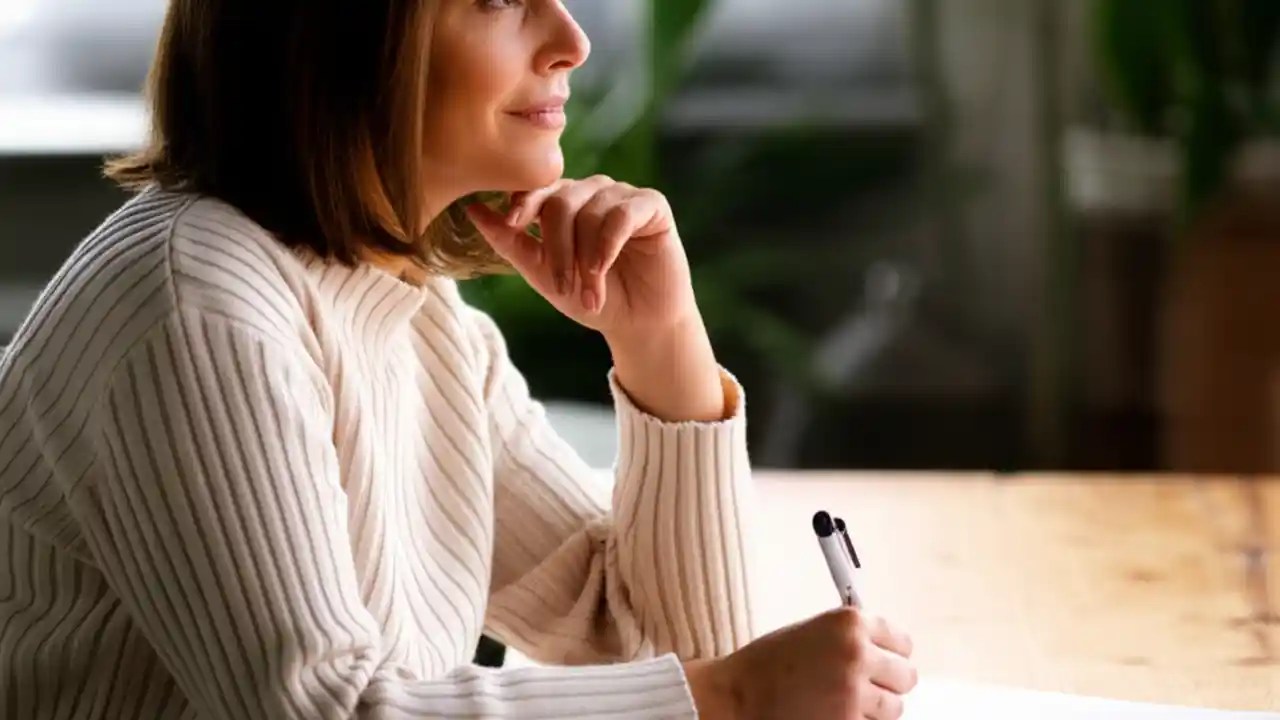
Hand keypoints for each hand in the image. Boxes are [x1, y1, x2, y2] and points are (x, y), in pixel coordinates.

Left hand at [464, 176, 695, 341]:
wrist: (637, 324)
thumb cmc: (589, 298)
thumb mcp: (543, 274)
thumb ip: (510, 242)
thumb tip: (471, 209)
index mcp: (563, 201)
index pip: (538, 189)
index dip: (523, 202)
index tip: (512, 222)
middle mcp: (592, 192)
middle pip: (561, 202)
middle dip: (557, 249)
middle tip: (561, 288)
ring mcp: (622, 195)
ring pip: (590, 211)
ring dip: (585, 259)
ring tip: (591, 294)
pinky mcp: (652, 206)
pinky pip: (622, 213)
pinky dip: (608, 244)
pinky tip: (603, 269)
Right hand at [686, 607, 917, 719]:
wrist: (739, 695)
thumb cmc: (768, 663)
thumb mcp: (813, 631)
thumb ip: (849, 636)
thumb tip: (882, 649)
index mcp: (849, 623)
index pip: (902, 642)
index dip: (891, 653)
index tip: (884, 660)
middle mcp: (857, 653)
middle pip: (906, 676)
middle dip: (888, 683)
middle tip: (865, 686)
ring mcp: (855, 691)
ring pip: (895, 707)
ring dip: (876, 708)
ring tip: (844, 701)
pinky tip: (833, 713)